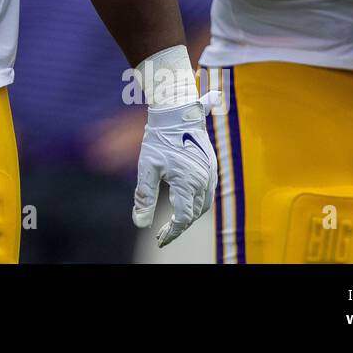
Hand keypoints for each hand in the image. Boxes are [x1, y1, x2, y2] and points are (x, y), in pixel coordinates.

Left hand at [132, 90, 218, 247]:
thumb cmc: (158, 138)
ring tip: (173, 223)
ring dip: (190, 216)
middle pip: (195, 214)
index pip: (183, 218)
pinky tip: (185, 203)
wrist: (176, 111)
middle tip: (163, 234)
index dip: (172, 232)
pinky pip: (208, 192)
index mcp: (188, 182)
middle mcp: (204, 180)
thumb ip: (144, 197)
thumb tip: (140, 223)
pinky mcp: (212, 166)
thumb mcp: (146, 168)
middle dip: (180, 226)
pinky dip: (197, 203)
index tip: (160, 240)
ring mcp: (211, 173)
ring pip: (204, 205)